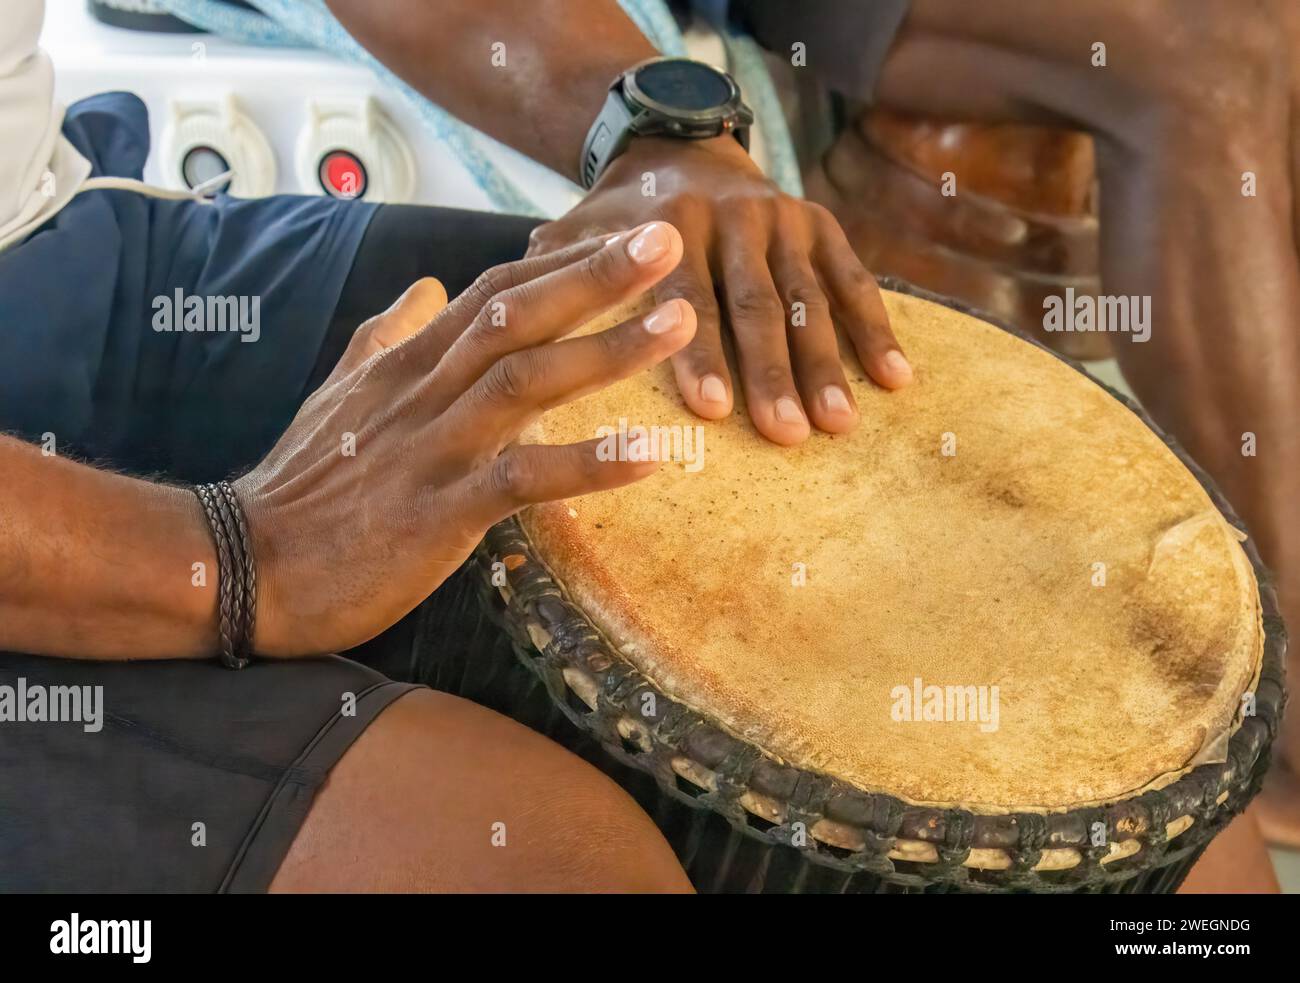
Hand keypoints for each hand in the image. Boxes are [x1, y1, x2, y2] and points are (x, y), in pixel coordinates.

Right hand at [235, 222, 695, 656]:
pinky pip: (524, 478)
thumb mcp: (342, 392)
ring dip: (607, 349)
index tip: (621, 233)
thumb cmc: (301, 485)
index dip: (562, 259)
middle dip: (596, 275)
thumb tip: (426, 287)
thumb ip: (387, 335)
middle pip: (519, 315)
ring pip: (528, 380)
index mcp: (410, 362)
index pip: (495, 291)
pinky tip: (651, 454)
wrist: (243, 566)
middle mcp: (428, 390)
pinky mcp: (440, 510)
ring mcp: (435, 447)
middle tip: (668, 240)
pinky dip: (589, 464)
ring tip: (680, 322)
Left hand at [528, 136, 912, 444]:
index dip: (698, 354)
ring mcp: (782, 220)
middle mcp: (729, 218)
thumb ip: (553, 282)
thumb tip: (508, 341)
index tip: (715, 411)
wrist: (676, 149)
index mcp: (664, 226)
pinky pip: (854, 280)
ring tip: (843, 424)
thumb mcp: (573, 235)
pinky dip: (877, 329)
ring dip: (829, 363)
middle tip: (789, 436)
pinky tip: (897, 380)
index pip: (683, 297)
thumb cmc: (614, 221)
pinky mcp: (821, 224)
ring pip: (809, 298)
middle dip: (774, 373)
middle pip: (754, 306)